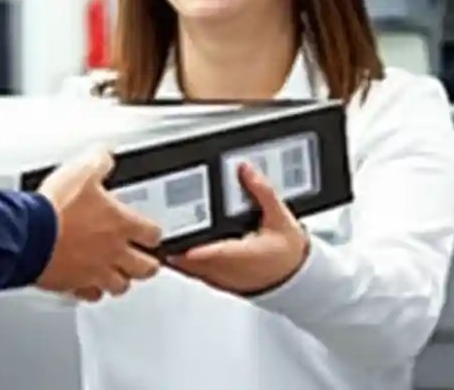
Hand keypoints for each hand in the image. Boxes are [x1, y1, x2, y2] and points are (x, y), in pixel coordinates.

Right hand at [34, 148, 162, 300]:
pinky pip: (90, 295)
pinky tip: (87, 283)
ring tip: (117, 272)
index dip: (152, 232)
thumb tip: (106, 153)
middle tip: (143, 258)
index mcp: (120, 225)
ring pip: (120, 286)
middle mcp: (112, 252)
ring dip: (121, 279)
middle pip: (146, 268)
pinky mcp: (72, 285)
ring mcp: (93, 271)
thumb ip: (98, 161)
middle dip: (147, 263)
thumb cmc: (56, 207)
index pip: (153, 234)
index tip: (148, 231)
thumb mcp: (81, 170)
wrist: (27, 234)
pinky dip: (92, 290)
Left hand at [168, 163, 308, 295]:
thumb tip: (246, 171)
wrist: (295, 276)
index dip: (191, 246)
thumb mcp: (280, 217)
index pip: (211, 253)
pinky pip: (192, 272)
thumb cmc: (288, 252)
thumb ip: (262, 193)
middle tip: (159, 224)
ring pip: (188, 268)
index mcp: (244, 255)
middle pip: (190, 259)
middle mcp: (229, 270)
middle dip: (174, 243)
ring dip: (174, 251)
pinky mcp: (216, 281)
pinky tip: (175, 243)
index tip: (175, 236)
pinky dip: (182, 259)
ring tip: (163, 231)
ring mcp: (220, 278)